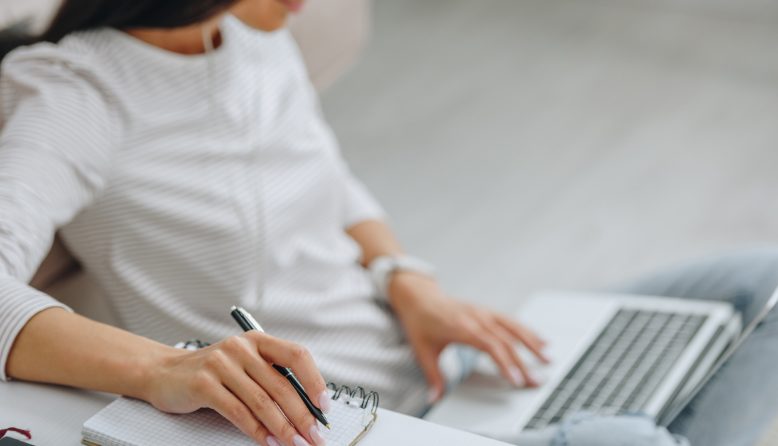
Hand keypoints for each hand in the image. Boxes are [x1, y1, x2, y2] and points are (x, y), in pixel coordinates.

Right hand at [144, 332, 329, 445]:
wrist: (163, 373)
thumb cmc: (211, 372)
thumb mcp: (244, 366)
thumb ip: (271, 379)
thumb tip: (306, 409)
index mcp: (258, 340)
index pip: (297, 355)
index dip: (315, 381)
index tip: (324, 406)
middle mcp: (241, 348)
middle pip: (282, 385)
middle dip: (302, 415)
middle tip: (314, 436)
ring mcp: (221, 364)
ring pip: (262, 401)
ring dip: (283, 427)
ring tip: (296, 443)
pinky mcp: (204, 384)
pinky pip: (238, 412)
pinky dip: (257, 431)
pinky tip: (268, 441)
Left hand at [388, 272, 549, 401]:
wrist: (419, 296)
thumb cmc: (420, 323)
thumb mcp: (422, 350)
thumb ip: (433, 376)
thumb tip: (434, 398)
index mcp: (462, 328)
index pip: (489, 347)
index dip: (505, 364)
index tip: (515, 380)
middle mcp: (477, 318)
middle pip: (505, 342)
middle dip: (522, 363)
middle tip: (536, 381)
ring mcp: (484, 313)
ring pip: (513, 328)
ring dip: (532, 344)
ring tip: (548, 359)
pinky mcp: (487, 311)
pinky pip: (511, 321)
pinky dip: (527, 331)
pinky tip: (541, 341)